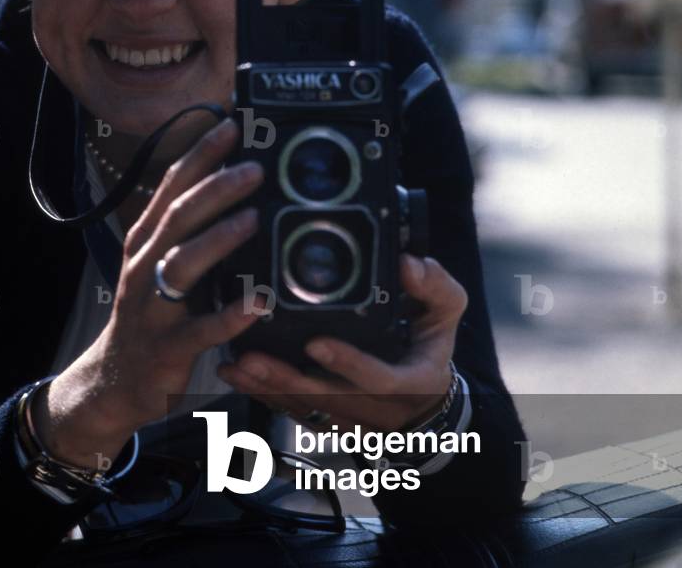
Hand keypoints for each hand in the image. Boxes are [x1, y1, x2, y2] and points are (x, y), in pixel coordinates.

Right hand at [34, 117, 268, 468]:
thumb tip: (233, 182)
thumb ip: (189, 229)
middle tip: (253, 169)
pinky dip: (229, 316)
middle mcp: (144, 267)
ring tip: (252, 220)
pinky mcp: (167, 349)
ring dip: (217, 240)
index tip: (230, 126)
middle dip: (215, 189)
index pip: (171, 188)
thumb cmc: (151, 312)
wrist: (114, 378)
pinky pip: (200, 331)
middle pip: (177, 219)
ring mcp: (153, 308)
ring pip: (181, 266)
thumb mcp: (159, 262)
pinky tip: (258, 303)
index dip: (199, 155)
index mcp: (146, 241)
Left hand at [216, 254, 466, 432]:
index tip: (316, 343)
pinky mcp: (328, 418)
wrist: (426, 401)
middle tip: (251, 358)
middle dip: (285, 380)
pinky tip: (235, 375)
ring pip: (303, 408)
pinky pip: (292, 410)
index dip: (347, 364)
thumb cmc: (431, 346)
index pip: (377, 378)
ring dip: (266, 388)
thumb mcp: (446, 314)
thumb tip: (408, 264)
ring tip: (235, 366)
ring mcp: (348, 416)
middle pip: (326, 398)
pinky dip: (262, 394)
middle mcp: (375, 406)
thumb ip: (435, 287)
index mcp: (408, 380)